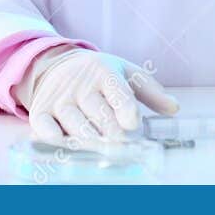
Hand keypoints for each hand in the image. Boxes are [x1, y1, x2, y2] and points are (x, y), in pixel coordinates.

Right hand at [15, 48, 178, 144]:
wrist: (55, 64)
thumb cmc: (98, 75)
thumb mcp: (126, 73)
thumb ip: (151, 92)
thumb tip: (174, 109)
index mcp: (105, 72)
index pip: (118, 92)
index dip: (126, 109)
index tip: (132, 124)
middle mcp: (80, 84)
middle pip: (98, 113)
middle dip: (111, 132)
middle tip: (122, 146)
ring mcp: (59, 98)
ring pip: (74, 123)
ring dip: (88, 139)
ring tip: (101, 150)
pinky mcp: (40, 111)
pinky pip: (45, 128)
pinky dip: (54, 139)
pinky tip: (66, 146)